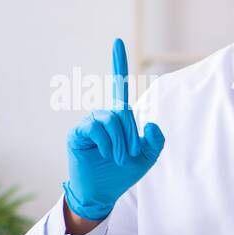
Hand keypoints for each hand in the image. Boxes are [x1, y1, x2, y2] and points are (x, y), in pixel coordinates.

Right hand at [62, 39, 165, 221]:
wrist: (103, 192)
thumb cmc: (122, 173)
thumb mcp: (147, 158)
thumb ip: (155, 141)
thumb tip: (150, 122)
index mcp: (119, 119)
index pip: (119, 87)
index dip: (118, 64)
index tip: (118, 42)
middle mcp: (103, 116)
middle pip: (124, 112)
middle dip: (132, 136)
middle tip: (129, 155)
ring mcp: (89, 123)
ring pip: (113, 119)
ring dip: (121, 142)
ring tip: (119, 158)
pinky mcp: (78, 133)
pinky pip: (97, 127)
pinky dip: (107, 142)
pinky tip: (105, 153)